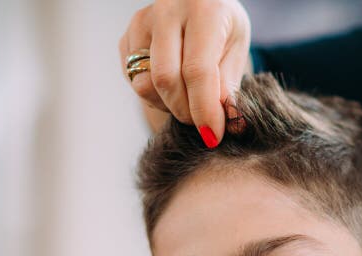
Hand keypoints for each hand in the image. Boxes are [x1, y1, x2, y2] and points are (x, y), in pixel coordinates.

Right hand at [119, 0, 251, 144]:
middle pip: (165, 80)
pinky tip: (173, 88)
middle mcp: (166, 12)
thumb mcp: (236, 49)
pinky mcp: (125, 39)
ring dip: (168, 106)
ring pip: (144, 84)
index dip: (204, 109)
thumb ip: (230, 86)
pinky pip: (134, 82)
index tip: (213, 135)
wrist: (197, 2)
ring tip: (189, 99)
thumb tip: (232, 125)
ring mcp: (141, 24)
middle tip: (204, 121)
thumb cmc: (222, 27)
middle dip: (186, 112)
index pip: (197, 70)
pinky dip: (155, 97)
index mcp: (202, 10)